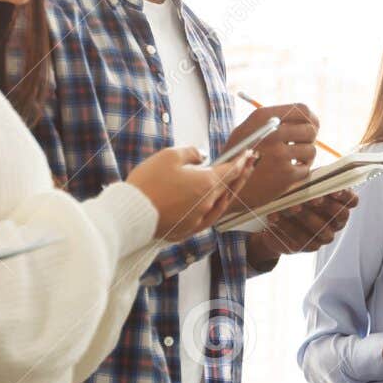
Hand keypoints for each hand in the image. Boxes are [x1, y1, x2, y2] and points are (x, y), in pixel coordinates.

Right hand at [127, 145, 257, 241]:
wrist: (132, 214)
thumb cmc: (149, 183)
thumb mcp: (169, 156)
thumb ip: (191, 153)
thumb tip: (202, 157)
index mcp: (206, 184)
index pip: (230, 171)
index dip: (241, 161)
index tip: (249, 154)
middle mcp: (207, 203)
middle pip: (228, 187)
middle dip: (240, 174)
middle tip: (250, 165)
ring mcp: (198, 219)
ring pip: (220, 203)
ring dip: (230, 191)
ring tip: (236, 183)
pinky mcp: (188, 230)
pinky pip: (209, 217)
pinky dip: (216, 207)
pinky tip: (216, 204)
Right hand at [226, 104, 319, 210]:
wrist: (225, 187)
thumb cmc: (238, 157)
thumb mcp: (247, 130)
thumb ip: (272, 120)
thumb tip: (308, 117)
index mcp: (263, 117)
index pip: (302, 109)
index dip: (311, 119)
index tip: (312, 126)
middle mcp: (272, 133)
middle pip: (310, 129)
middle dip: (309, 139)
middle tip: (300, 146)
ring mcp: (279, 155)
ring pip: (311, 150)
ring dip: (305, 157)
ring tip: (291, 161)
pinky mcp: (285, 175)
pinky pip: (306, 169)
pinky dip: (299, 172)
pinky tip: (286, 174)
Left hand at [247, 190, 357, 269]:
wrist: (275, 218)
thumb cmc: (294, 195)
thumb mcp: (303, 183)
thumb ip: (312, 179)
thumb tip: (312, 172)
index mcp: (340, 203)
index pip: (352, 200)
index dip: (345, 195)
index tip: (333, 190)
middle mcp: (336, 222)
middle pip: (341, 215)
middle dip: (328, 205)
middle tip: (313, 199)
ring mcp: (324, 236)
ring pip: (323, 230)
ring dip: (307, 217)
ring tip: (292, 207)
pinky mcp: (309, 246)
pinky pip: (303, 240)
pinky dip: (289, 228)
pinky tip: (277, 218)